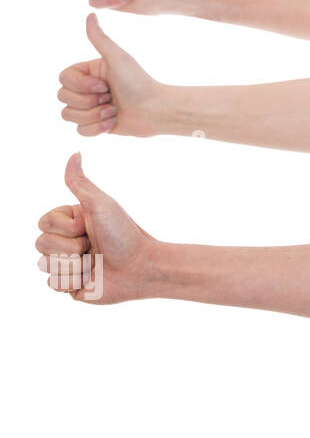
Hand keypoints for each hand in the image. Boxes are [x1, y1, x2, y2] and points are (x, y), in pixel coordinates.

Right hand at [36, 153, 157, 303]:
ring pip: (45, 265)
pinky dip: (75, 280)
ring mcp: (67, 264)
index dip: (65, 227)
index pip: (43, 223)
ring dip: (74, 264)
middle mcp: (66, 242)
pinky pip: (54, 284)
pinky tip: (92, 278)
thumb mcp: (100, 204)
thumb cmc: (124, 233)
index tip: (87, 227)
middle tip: (94, 247)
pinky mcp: (70, 285)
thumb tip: (75, 152)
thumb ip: (80, 182)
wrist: (141, 267)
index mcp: (71, 222)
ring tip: (96, 263)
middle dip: (70, 247)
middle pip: (40, 245)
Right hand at [57, 14, 164, 136]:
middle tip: (111, 98)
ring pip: (68, 115)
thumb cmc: (138, 82)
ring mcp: (90, 107)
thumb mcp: (118, 58)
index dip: (81, 85)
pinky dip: (97, 129)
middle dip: (88, 101)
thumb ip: (100, 38)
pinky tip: (114, 122)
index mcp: (88, 71)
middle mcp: (86, 88)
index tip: (105, 85)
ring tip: (114, 111)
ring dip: (93, 115)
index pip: (63, 78)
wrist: (156, 110)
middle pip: (63, 97)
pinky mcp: (96, 125)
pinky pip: (80, 132)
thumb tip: (90, 13)